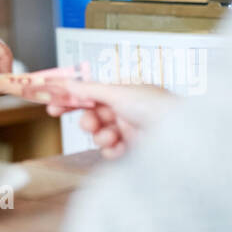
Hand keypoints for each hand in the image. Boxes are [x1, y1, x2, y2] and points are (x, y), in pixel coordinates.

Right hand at [43, 81, 177, 158]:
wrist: (178, 133)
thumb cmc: (155, 106)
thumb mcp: (117, 92)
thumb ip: (89, 89)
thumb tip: (67, 82)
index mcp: (123, 91)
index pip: (90, 93)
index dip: (72, 99)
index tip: (53, 105)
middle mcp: (125, 109)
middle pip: (93, 115)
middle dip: (88, 120)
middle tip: (88, 124)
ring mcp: (129, 128)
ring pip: (100, 133)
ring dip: (101, 136)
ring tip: (110, 137)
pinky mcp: (132, 147)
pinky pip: (111, 149)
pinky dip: (111, 150)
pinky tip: (118, 148)